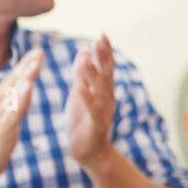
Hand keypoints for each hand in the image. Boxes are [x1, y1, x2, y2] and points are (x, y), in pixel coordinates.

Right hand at [0, 48, 42, 184]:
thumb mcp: (4, 116)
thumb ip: (14, 101)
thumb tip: (26, 84)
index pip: (12, 77)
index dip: (25, 64)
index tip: (39, 51)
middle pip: (14, 81)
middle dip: (28, 65)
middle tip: (41, 51)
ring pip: (14, 93)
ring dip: (25, 77)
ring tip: (36, 64)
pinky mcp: (0, 129)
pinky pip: (14, 111)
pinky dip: (22, 98)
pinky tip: (29, 87)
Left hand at [66, 34, 117, 167]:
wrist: (90, 152)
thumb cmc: (83, 121)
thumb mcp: (80, 93)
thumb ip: (82, 74)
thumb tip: (84, 50)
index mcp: (102, 89)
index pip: (105, 67)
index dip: (104, 52)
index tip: (102, 35)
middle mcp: (106, 98)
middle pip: (106, 74)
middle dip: (104, 57)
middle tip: (101, 39)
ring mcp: (102, 111)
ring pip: (99, 90)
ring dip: (93, 73)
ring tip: (87, 58)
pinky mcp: (95, 125)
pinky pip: (91, 110)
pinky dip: (87, 99)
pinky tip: (80, 89)